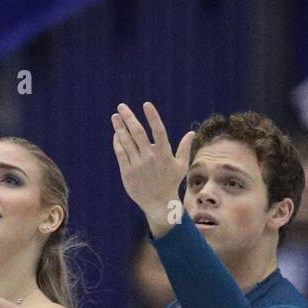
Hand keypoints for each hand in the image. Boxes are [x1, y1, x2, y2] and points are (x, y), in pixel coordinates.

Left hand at [111, 101, 194, 230]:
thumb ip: (184, 148)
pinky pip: (121, 153)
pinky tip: (117, 134)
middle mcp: (150, 158)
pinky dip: (118, 142)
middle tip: (122, 106)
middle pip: (138, 133)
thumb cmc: (171, 183)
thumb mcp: (181, 166)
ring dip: (120, 127)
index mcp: (164, 154)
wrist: (158, 204)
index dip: (153, 117)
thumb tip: (191, 132)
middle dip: (129, 117)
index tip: (146, 104)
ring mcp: (138, 165)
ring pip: (127, 141)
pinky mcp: (128, 172)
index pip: (158, 131)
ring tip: (115, 116)